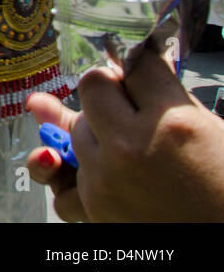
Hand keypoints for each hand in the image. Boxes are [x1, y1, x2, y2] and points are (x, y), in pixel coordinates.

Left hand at [29, 52, 223, 221]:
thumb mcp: (213, 131)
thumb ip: (168, 96)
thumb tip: (128, 67)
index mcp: (172, 124)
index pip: (134, 65)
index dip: (140, 69)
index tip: (143, 75)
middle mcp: (130, 148)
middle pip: (93, 87)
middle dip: (111, 93)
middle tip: (132, 108)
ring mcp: (105, 178)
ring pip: (76, 128)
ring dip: (97, 132)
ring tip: (129, 147)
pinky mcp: (93, 205)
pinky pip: (64, 179)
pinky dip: (78, 174)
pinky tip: (101, 172)